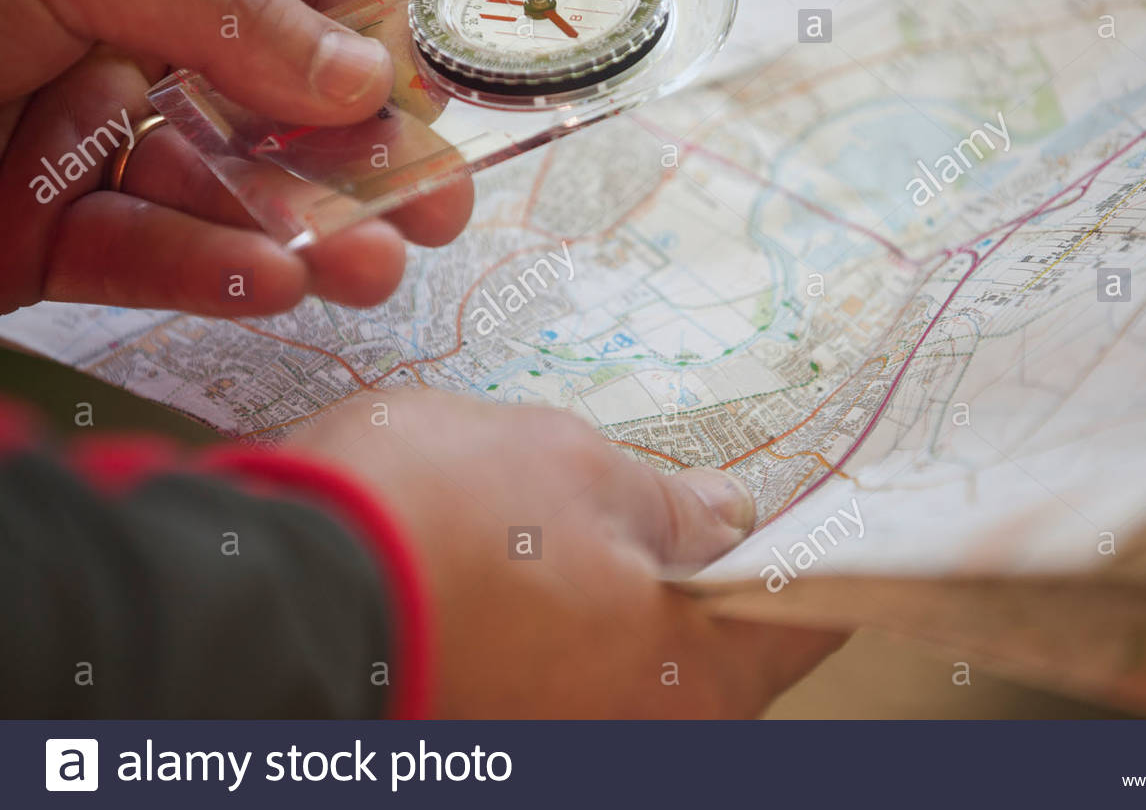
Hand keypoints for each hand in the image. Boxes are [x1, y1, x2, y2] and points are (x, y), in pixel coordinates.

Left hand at [0, 0, 473, 316]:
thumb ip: (228, 10)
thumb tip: (367, 79)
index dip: (378, 33)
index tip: (441, 95)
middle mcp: (134, 37)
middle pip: (282, 105)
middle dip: (363, 162)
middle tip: (438, 209)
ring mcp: (92, 141)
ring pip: (220, 195)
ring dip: (299, 232)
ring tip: (370, 268)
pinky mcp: (41, 235)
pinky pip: (138, 256)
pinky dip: (205, 272)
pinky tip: (271, 280)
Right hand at [291, 389, 845, 717]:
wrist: (262, 595)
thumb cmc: (439, 517)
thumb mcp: (573, 470)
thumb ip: (670, 503)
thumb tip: (730, 515)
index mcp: (684, 685)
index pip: (796, 625)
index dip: (809, 554)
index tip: (810, 504)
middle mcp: (626, 744)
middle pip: (702, 650)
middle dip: (695, 569)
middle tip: (678, 490)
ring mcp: (547, 748)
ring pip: (615, 662)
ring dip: (608, 591)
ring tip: (565, 515)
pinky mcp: (477, 735)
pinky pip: (544, 674)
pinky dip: (544, 616)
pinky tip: (503, 557)